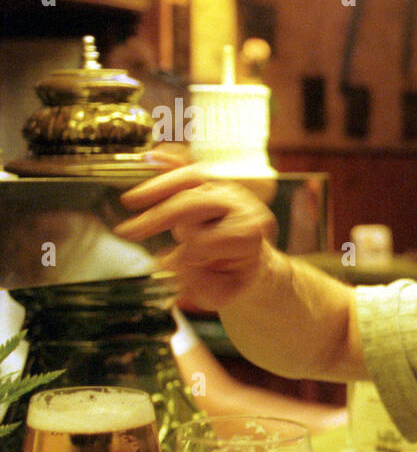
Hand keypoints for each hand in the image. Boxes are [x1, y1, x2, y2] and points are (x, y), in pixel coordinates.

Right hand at [114, 166, 277, 309]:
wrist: (253, 264)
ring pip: (192, 179)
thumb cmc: (235, 279)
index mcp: (249, 234)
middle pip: (197, 202)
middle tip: (127, 232)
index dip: (188, 252)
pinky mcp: (214, 184)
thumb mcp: (222, 295)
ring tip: (130, 201)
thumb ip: (199, 284)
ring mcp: (227, 191)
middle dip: (159, 216)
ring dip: (157, 188)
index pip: (208, 238)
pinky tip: (150, 156)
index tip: (172, 263)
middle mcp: (241, 206)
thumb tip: (168, 260)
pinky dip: (172, 160)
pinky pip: (192, 166)